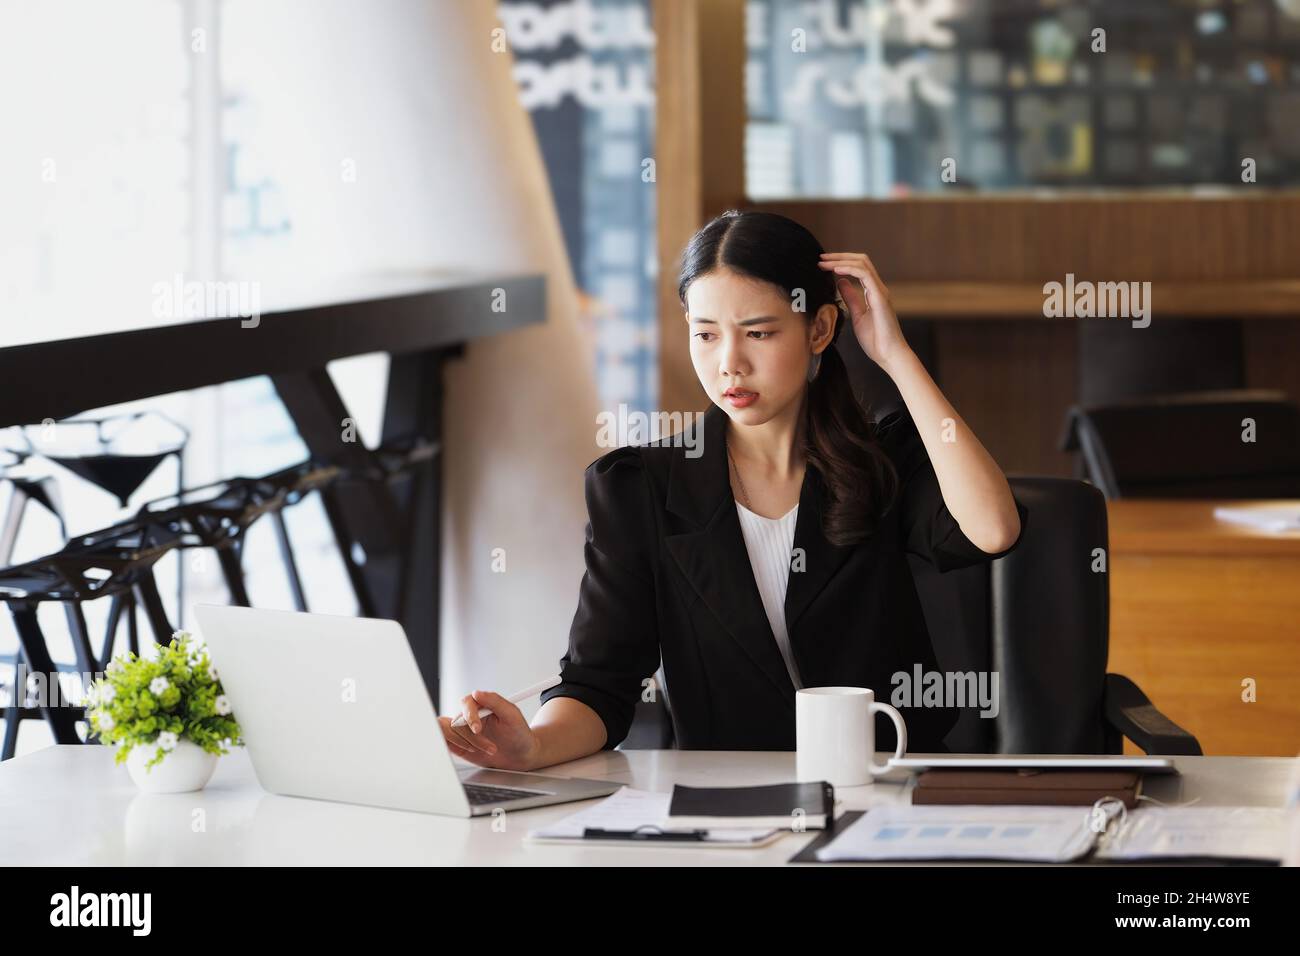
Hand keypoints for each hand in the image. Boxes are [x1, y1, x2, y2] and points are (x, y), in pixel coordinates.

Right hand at [438, 690, 541, 771]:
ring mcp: (464, 731)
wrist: (521, 755)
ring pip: (451, 733)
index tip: (478, 729)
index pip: (466, 703)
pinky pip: (447, 743)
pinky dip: (455, 747)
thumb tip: (477, 692)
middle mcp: (471, 716)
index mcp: (482, 705)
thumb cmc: (519, 733)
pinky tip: (473, 751)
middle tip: (488, 746)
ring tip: (488, 750)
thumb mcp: (512, 715)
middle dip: (469, 735)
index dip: (469, 716)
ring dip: (468, 744)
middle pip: (456, 720)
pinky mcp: (460, 745)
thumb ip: (495, 701)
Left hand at [818, 251, 911, 372]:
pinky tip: (836, 270)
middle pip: (861, 260)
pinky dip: (849, 269)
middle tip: (821, 258)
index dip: (841, 262)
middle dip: (839, 256)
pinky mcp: (880, 297)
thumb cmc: (875, 339)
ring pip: (862, 264)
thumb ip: (851, 298)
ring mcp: (880, 291)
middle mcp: (878, 288)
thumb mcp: (857, 315)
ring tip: (824, 262)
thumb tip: (841, 282)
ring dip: (841, 260)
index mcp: (873, 292)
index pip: (858, 267)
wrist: (888, 354)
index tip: (823, 263)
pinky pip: (865, 275)